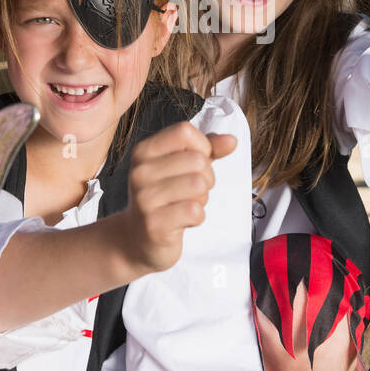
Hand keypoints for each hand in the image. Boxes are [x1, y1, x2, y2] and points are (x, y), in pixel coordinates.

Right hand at [115, 122, 236, 274]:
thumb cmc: (165, 197)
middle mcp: (140, 172)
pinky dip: (197, 218)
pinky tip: (182, 221)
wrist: (137, 239)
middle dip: (206, 177)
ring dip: (202, 199)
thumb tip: (232, 140)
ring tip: (185, 205)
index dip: (203, 146)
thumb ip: (207, 149)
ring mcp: (144, 198)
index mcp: (144, 151)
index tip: (195, 164)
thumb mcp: (182, 167)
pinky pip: (195, 211)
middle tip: (191, 192)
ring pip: (199, 185)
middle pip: (198, 160)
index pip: (185, 131)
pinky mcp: (154, 224)